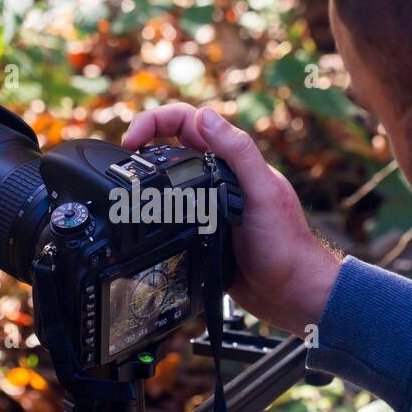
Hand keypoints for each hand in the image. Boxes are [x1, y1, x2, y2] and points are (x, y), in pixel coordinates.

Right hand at [122, 104, 340, 333]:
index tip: (132, 140)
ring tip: (123, 183)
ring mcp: (209, 204)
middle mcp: (219, 177)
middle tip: (120, 158)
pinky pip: (171, 212)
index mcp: (233, 161)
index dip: (156, 121)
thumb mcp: (262, 195)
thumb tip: (206, 116)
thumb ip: (239, 154)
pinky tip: (141, 219)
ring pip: (169, 178)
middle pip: (172, 144)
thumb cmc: (286, 247)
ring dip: (146, 173)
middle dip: (143, 141)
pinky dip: (154, 209)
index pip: (188, 122)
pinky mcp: (202, 231)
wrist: (291, 295)